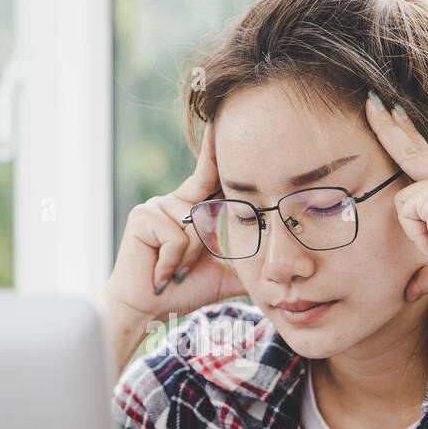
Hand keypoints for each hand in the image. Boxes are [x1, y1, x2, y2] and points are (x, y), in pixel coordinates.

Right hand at [101, 122, 246, 328]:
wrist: (145, 309)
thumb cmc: (182, 291)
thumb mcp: (224, 274)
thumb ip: (249, 262)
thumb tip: (285, 264)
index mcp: (192, 207)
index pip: (212, 175)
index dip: (220, 150)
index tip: (225, 119)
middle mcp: (174, 201)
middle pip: (210, 209)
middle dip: (205, 244)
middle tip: (185, 270)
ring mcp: (156, 206)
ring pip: (194, 228)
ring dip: (188, 259)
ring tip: (171, 272)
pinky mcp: (142, 217)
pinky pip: (176, 238)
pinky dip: (172, 262)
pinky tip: (159, 272)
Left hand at [364, 93, 427, 307]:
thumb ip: (423, 262)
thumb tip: (406, 290)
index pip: (427, 156)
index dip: (405, 134)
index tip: (392, 111)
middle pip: (413, 148)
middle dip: (388, 124)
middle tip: (369, 100)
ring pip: (405, 199)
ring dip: (415, 230)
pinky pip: (405, 210)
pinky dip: (415, 233)